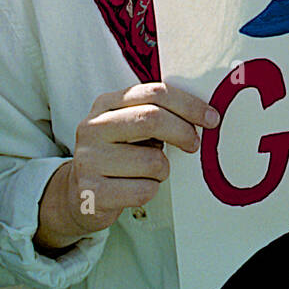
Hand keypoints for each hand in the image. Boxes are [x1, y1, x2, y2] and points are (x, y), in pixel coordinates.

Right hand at [36, 82, 219, 252]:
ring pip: (152, 161)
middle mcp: (92, 127)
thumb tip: (203, 115)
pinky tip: (135, 188)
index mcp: (105, 104)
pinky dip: (149, 191)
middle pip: (152, 119)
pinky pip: (143, 190)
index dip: (188, 105)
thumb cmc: (116, 158)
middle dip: (183, 132)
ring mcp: (88, 159)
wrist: (77, 196)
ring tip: (148, 172)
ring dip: (162, 170)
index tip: (211, 117)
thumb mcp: (129, 127)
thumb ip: (156, 114)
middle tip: (194, 144)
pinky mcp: (91, 192)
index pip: (154, 93)